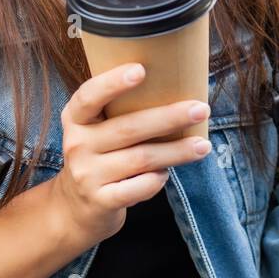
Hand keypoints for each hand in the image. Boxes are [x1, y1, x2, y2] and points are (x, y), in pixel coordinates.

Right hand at [50, 62, 212, 244]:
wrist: (76, 208)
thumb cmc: (100, 156)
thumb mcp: (97, 130)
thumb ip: (120, 111)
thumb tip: (176, 86)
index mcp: (76, 118)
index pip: (89, 96)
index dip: (113, 83)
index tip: (140, 69)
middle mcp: (77, 144)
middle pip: (128, 128)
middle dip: (169, 117)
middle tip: (201, 109)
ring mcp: (86, 175)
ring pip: (141, 158)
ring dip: (176, 151)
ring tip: (202, 145)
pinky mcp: (100, 201)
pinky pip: (138, 188)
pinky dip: (157, 180)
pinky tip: (167, 173)